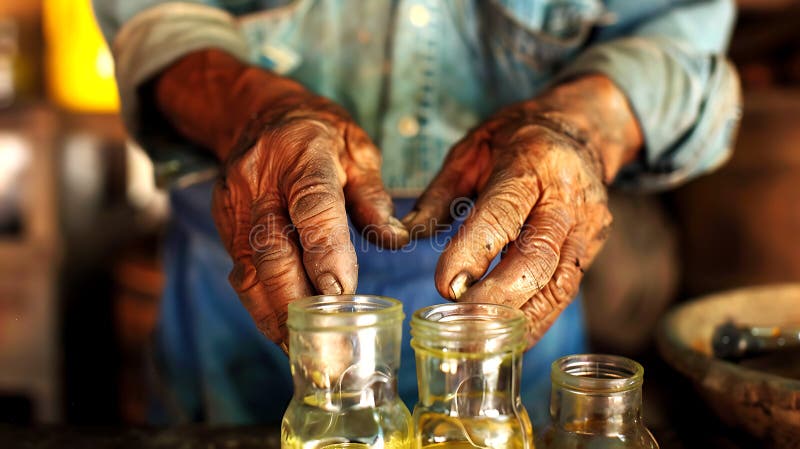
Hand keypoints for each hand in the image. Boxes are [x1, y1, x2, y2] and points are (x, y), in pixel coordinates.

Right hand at [155, 50, 407, 347]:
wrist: (256, 113)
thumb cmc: (319, 133)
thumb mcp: (357, 149)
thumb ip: (373, 197)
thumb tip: (394, 241)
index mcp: (302, 155)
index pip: (311, 207)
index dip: (324, 252)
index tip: (341, 294)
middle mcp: (260, 181)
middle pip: (271, 250)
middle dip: (296, 302)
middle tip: (325, 345)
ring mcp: (235, 204)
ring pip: (249, 269)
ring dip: (274, 315)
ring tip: (302, 353)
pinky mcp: (223, 223)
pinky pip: (240, 272)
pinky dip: (260, 306)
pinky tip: (282, 331)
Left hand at [404, 75, 642, 343]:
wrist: (584, 129)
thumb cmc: (516, 137)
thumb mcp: (471, 149)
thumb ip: (438, 195)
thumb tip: (404, 236)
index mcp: (530, 164)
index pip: (502, 214)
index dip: (474, 252)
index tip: (446, 286)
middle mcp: (566, 198)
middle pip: (538, 257)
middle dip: (499, 297)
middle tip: (462, 325)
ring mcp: (587, 226)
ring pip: (559, 284)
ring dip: (520, 319)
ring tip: (481, 343)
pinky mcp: (593, 248)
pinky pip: (565, 292)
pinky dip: (536, 320)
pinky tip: (508, 339)